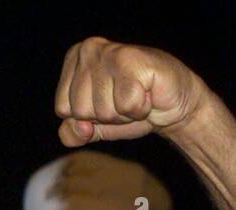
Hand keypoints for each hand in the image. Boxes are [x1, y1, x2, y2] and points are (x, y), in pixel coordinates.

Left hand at [54, 37, 204, 145]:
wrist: (173, 104)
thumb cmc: (130, 110)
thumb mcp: (93, 127)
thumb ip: (72, 133)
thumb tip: (80, 128)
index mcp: (73, 59)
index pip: (63, 109)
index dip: (88, 117)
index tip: (108, 102)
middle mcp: (88, 49)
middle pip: (81, 111)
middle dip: (106, 116)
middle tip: (124, 100)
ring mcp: (109, 52)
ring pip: (102, 110)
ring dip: (124, 113)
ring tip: (136, 95)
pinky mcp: (132, 59)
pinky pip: (125, 105)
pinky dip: (139, 109)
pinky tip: (148, 93)